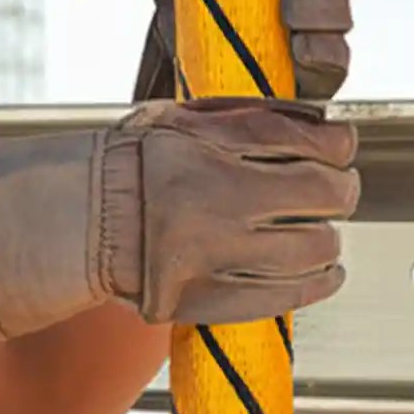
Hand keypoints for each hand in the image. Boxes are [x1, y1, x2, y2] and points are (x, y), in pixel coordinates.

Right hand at [0, 97, 357, 337]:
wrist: (72, 221)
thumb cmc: (125, 163)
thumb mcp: (172, 119)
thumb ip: (239, 116)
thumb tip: (315, 121)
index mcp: (204, 148)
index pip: (307, 140)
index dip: (339, 143)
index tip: (340, 146)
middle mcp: (212, 200)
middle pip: (325, 194)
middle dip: (341, 189)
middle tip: (337, 189)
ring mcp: (210, 254)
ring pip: (316, 248)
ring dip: (328, 238)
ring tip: (321, 232)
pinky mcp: (205, 297)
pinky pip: (287, 295)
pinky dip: (316, 282)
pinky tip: (320, 271)